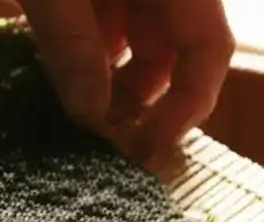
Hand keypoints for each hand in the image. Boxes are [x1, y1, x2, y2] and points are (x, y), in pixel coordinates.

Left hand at [18, 0, 234, 166]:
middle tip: (97, 147)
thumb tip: (89, 115)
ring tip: (70, 119)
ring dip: (106, 87)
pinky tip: (53, 81)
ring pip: (134, 47)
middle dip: (137, 106)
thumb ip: (70, 41)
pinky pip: (104, 29)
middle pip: (171, 57)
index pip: (209, 51)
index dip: (186, 108)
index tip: (146, 150)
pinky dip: (84, 59)